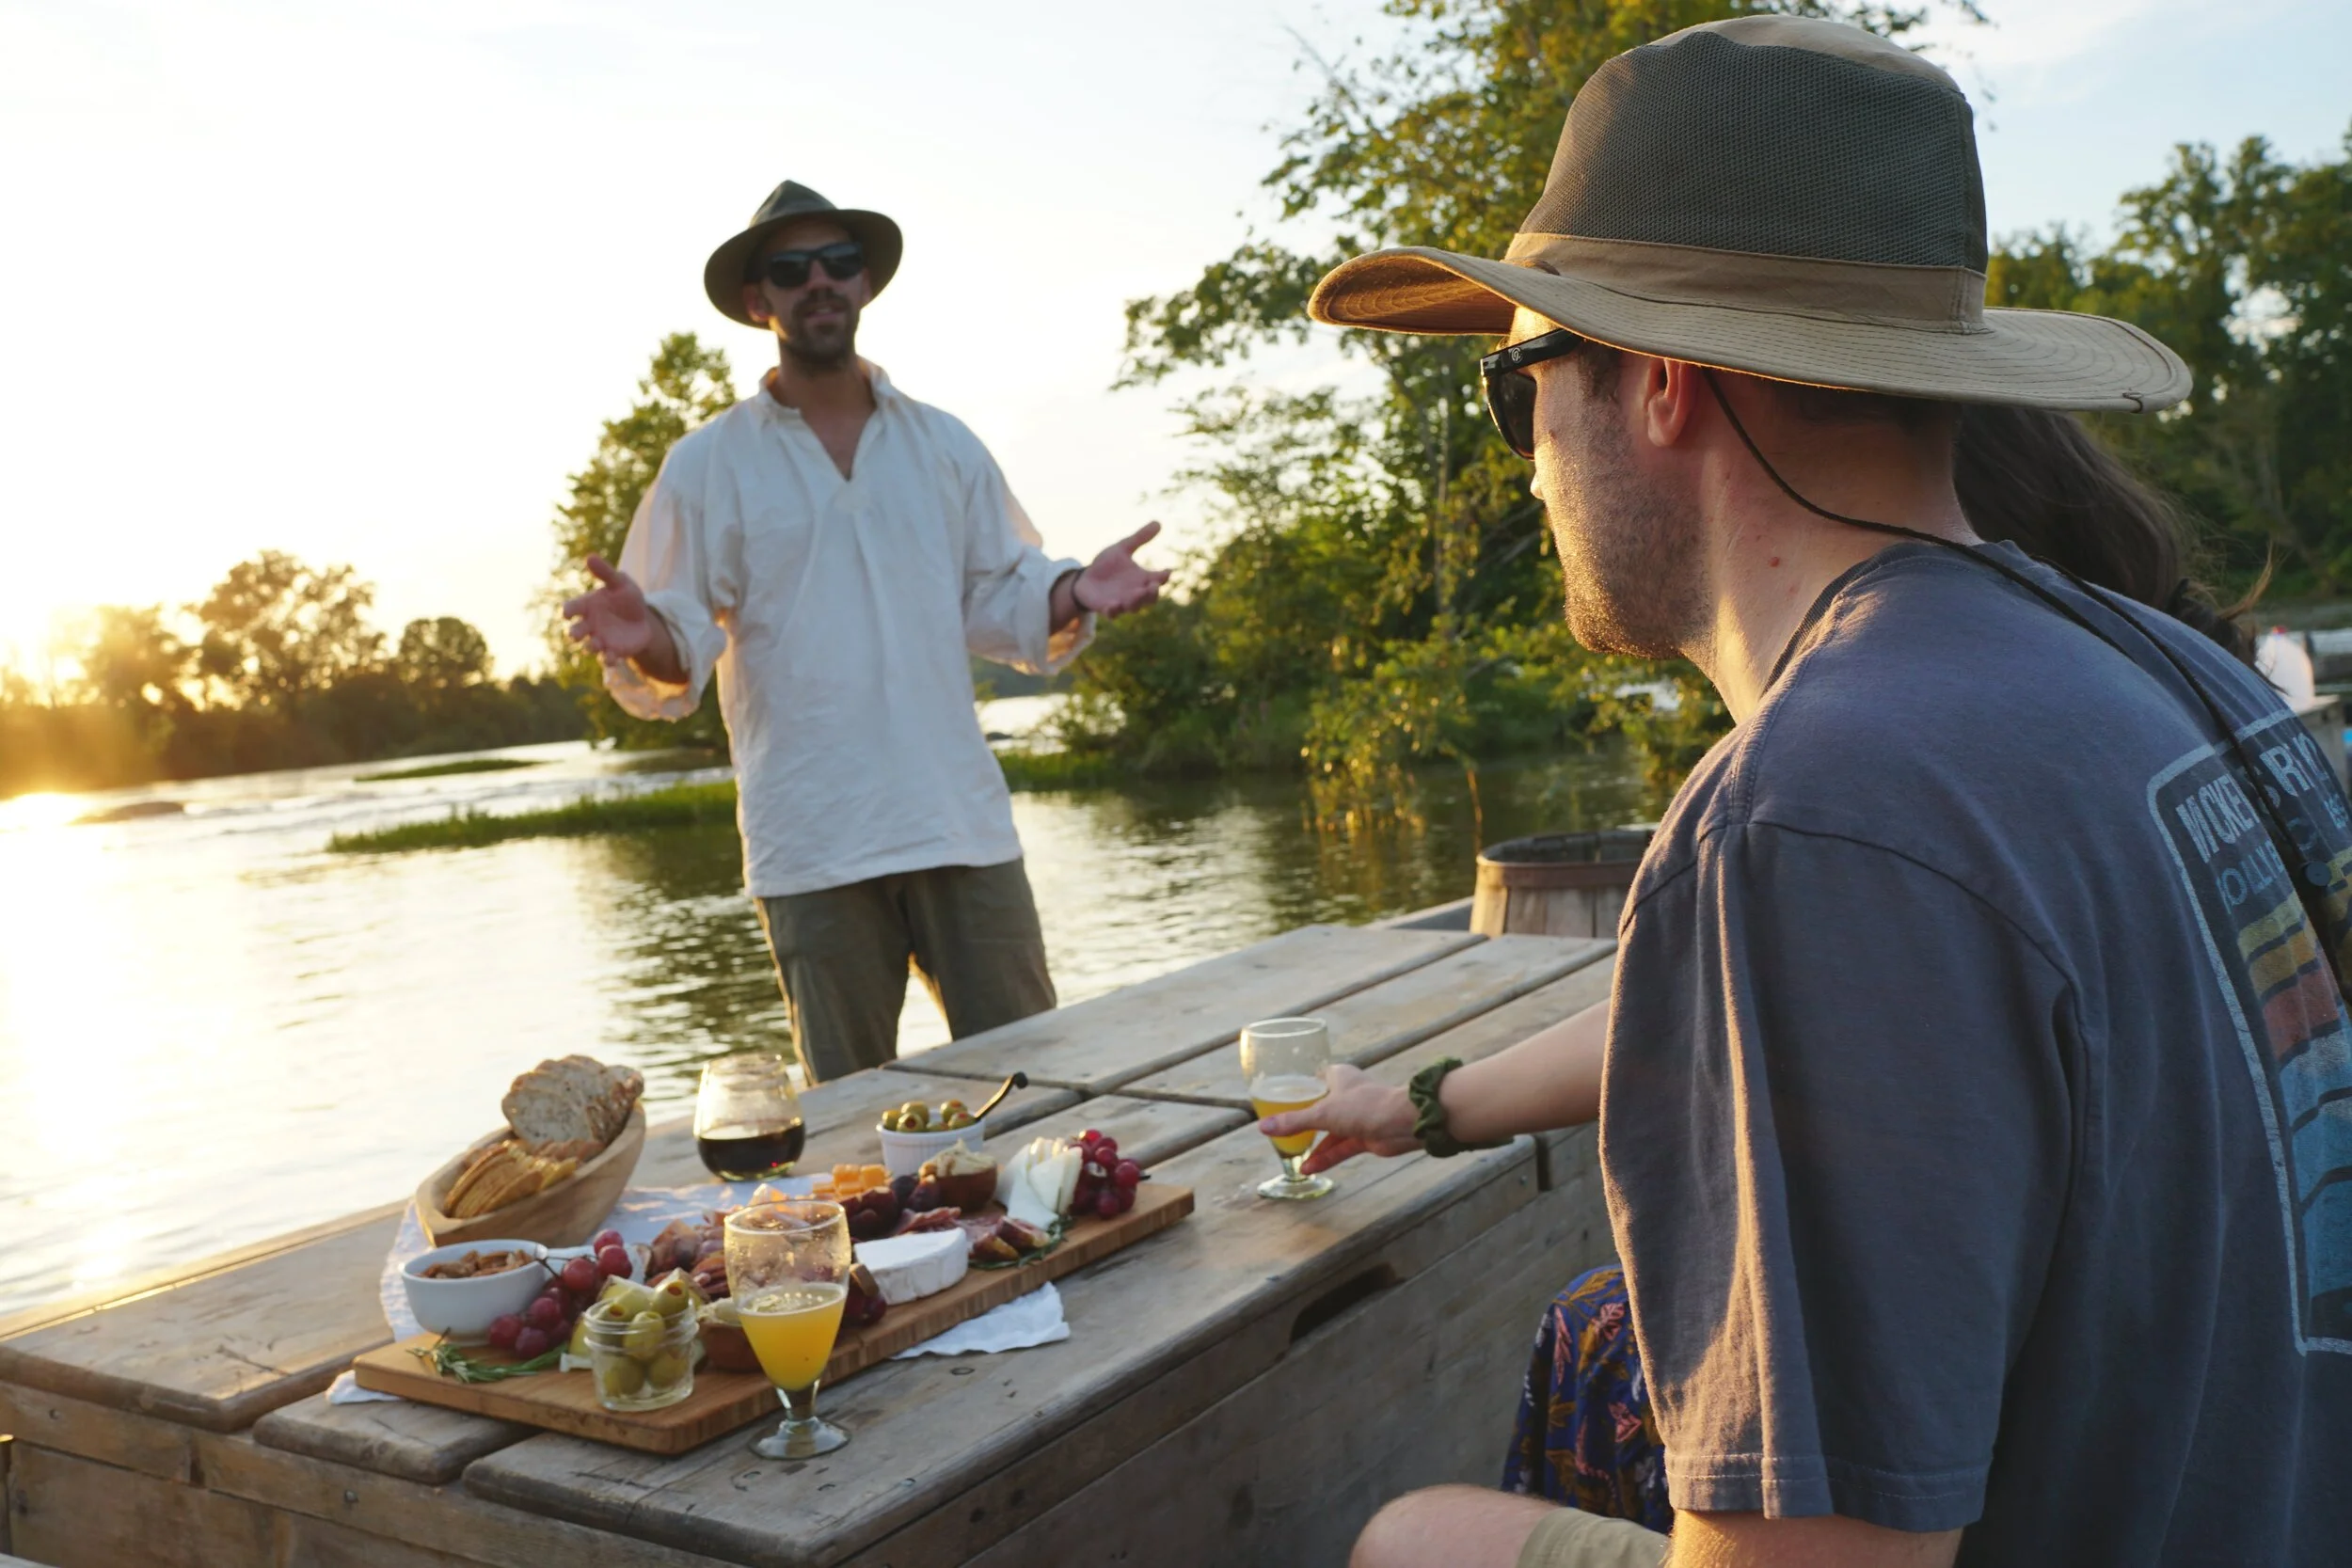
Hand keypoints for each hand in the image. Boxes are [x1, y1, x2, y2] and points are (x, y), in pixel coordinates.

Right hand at [561, 555, 657, 662]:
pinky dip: (608, 660)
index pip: (570, 608)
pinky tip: (612, 658)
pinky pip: (607, 659)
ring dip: (590, 647)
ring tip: (596, 644)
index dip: (567, 611)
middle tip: (576, 634)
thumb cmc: (627, 597)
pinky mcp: (613, 651)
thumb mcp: (621, 583)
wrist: (644, 618)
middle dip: (574, 633)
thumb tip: (589, 557)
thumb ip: (606, 573)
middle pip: (575, 631)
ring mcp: (600, 639)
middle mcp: (589, 624)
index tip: (567, 613)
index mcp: (587, 606)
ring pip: (589, 647)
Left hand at [1074, 521, 1172, 618]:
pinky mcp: (1107, 608)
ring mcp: (1122, 602)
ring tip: (1137, 593)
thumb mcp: (1122, 548)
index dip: (1165, 576)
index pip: (1159, 579)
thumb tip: (1158, 522)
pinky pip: (1113, 614)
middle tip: (1153, 586)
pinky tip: (1112, 605)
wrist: (1085, 579)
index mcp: (1143, 578)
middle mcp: (1136, 592)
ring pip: (1134, 607)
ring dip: (1137, 601)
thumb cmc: (1106, 566)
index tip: (1168, 571)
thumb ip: (1139, 538)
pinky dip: (1113, 612)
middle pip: (1151, 598)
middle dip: (1153, 593)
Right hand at [1256, 1063, 1419, 1175]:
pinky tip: (1308, 1168)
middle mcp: (1347, 1095)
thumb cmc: (1364, 1106)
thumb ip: (1293, 1121)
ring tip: (1290, 1157)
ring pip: (1330, 1131)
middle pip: (1320, 1107)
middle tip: (1282, 1131)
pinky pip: (1340, 1147)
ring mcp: (1356, 1117)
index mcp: (1338, 1077)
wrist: (1403, 1123)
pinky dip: (1326, 1157)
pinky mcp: (1364, 1137)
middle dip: (1303, 1120)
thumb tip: (1262, 1127)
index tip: (1281, 1099)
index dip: (1299, 1088)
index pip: (1314, 1079)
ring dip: (1313, 1145)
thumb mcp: (1322, 1113)